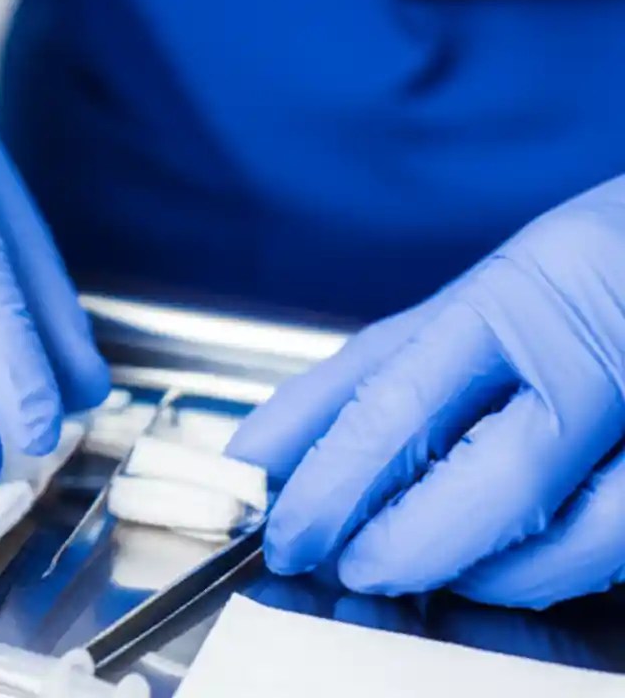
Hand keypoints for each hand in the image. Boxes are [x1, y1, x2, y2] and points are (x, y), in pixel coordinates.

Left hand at [228, 175, 624, 607]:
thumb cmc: (574, 279)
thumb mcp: (462, 310)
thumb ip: (366, 379)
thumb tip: (264, 456)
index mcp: (525, 295)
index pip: (405, 404)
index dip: (332, 487)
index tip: (287, 533)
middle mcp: (608, 355)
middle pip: (501, 482)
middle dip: (406, 545)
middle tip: (349, 567)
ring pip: (585, 536)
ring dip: (487, 573)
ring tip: (426, 568)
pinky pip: (624, 549)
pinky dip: (556, 568)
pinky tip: (508, 563)